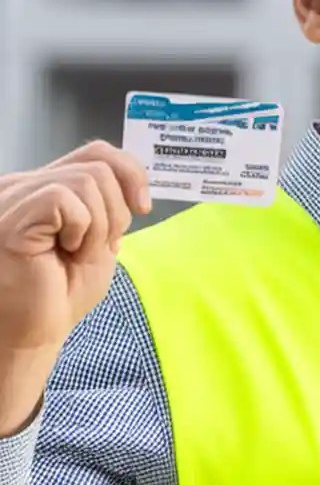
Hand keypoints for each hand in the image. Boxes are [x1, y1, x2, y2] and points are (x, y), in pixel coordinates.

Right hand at [0, 140, 150, 433]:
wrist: (35, 332)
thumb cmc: (61, 292)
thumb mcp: (101, 238)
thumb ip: (111, 203)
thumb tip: (133, 180)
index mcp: (43, 186)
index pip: (96, 151)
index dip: (130, 171)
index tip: (143, 207)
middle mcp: (23, 185)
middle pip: (99, 163)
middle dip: (117, 210)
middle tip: (97, 247)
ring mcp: (14, 198)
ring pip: (88, 180)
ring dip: (100, 225)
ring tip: (76, 253)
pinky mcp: (12, 217)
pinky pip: (68, 200)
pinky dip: (82, 229)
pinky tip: (63, 252)